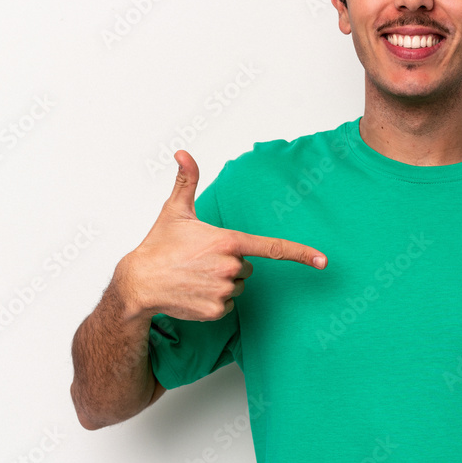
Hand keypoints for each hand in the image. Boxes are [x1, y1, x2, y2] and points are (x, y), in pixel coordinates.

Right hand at [114, 150, 327, 321]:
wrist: (138, 284)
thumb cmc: (158, 246)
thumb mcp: (175, 211)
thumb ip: (187, 180)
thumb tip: (183, 152)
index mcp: (227, 241)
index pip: (272, 248)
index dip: (301, 253)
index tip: (323, 261)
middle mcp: (230, 267)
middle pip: (248, 267)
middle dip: (231, 263)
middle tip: (202, 260)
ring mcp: (223, 291)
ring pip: (238, 286)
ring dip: (223, 282)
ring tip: (196, 275)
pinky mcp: (215, 311)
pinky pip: (228, 305)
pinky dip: (214, 300)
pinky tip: (194, 291)